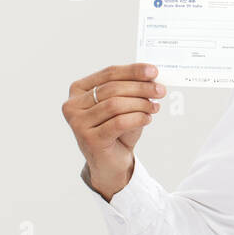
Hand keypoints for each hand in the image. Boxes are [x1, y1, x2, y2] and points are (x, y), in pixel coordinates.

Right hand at [62, 63, 163, 200]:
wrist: (112, 163)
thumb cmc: (117, 132)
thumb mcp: (125, 106)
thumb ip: (133, 90)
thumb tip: (151, 76)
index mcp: (79, 90)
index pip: (108, 74)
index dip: (133, 71)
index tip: (154, 71)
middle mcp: (73, 105)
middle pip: (112, 88)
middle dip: (140, 87)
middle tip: (160, 91)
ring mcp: (78, 123)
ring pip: (115, 105)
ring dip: (140, 103)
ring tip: (154, 107)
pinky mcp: (89, 139)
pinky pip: (119, 122)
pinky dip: (137, 118)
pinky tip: (147, 119)